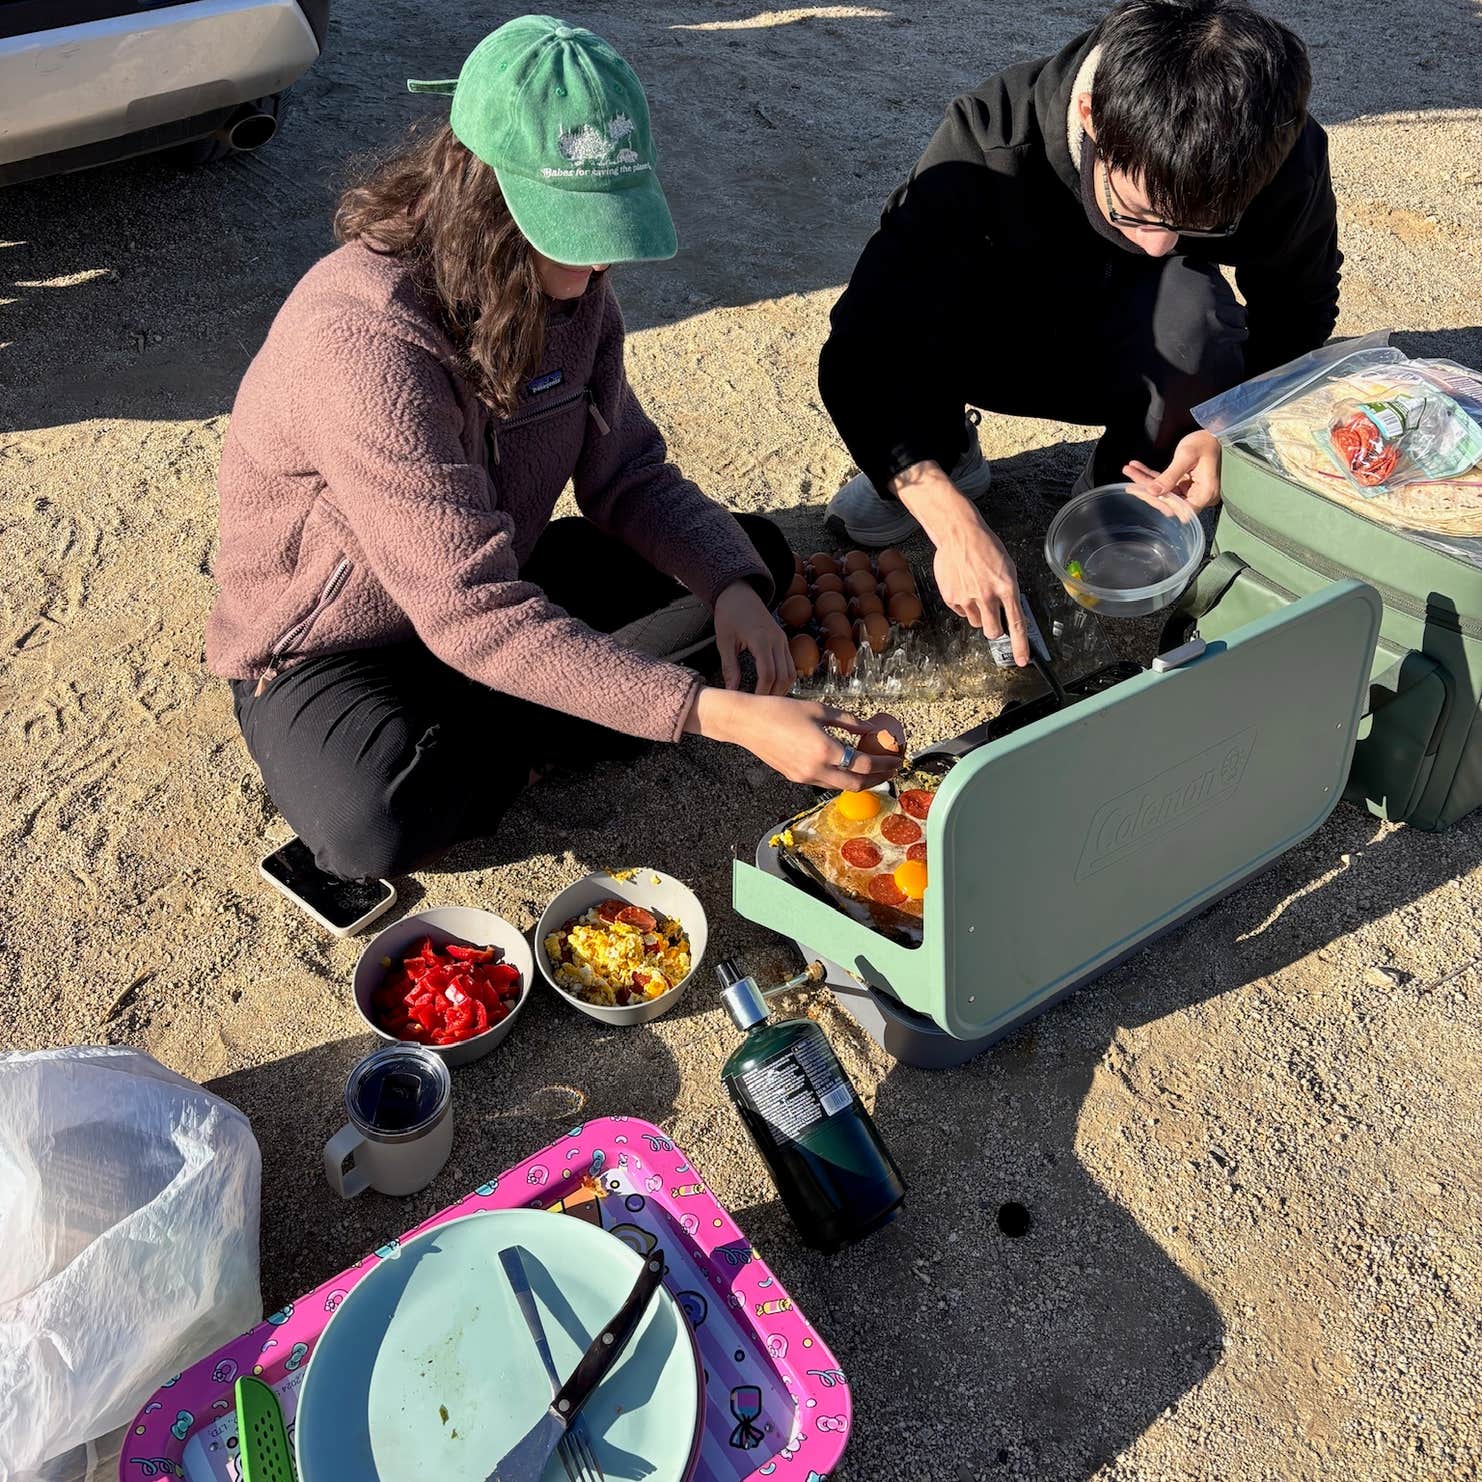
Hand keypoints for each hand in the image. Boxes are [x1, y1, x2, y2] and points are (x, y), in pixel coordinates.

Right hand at [684, 690, 904, 790]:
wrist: (747, 723)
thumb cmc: (780, 710)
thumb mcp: (819, 710)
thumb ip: (848, 721)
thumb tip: (872, 728)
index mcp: (825, 750)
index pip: (865, 764)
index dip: (885, 762)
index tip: (897, 757)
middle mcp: (816, 769)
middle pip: (857, 784)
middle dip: (878, 778)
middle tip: (891, 769)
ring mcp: (805, 777)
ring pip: (841, 787)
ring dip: (861, 781)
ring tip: (874, 769)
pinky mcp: (796, 778)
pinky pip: (825, 783)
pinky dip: (842, 778)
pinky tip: (847, 766)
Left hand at [714, 580, 793, 695]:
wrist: (739, 593)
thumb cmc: (729, 615)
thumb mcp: (724, 641)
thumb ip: (729, 667)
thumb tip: (731, 691)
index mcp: (761, 640)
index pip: (767, 674)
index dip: (761, 692)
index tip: (753, 705)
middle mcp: (776, 640)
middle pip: (783, 676)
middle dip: (773, 695)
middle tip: (761, 708)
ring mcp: (783, 640)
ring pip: (791, 672)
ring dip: (782, 688)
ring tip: (768, 701)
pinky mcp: (784, 640)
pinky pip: (790, 664)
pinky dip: (785, 678)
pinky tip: (773, 687)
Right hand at [892, 462, 1028, 664]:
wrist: (958, 534)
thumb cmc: (985, 547)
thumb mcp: (1007, 567)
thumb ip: (1009, 592)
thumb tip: (1010, 613)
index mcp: (1007, 587)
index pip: (1017, 624)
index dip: (1020, 645)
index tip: (1022, 660)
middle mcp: (987, 596)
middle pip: (993, 631)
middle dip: (994, 629)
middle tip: (992, 616)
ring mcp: (967, 598)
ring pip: (975, 622)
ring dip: (978, 613)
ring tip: (975, 590)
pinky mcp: (951, 597)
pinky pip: (960, 612)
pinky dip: (963, 604)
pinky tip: (963, 586)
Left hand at [1122, 431, 1221, 516]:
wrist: (1214, 432)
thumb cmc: (1205, 442)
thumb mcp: (1186, 456)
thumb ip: (1169, 476)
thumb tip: (1153, 492)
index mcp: (1205, 494)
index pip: (1179, 509)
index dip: (1160, 502)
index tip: (1143, 491)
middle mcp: (1199, 497)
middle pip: (1169, 502)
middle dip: (1148, 490)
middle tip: (1131, 480)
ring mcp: (1191, 492)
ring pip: (1164, 493)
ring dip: (1146, 482)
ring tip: (1130, 469)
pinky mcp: (1184, 485)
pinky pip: (1165, 484)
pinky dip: (1151, 476)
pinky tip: (1137, 468)